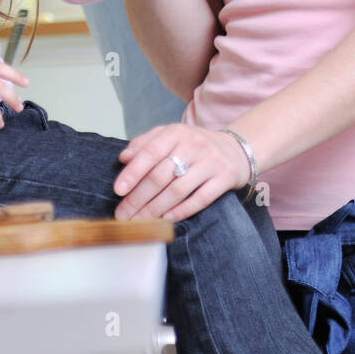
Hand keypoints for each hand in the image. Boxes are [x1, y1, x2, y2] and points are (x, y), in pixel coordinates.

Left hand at [112, 123, 247, 220]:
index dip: (133, 172)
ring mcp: (210, 162)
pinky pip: (200, 199)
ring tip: (140, 221)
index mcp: (176, 133)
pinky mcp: (225, 178)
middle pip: (161, 175)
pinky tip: (166, 219)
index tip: (118, 190)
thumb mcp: (171, 136)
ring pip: (178, 190)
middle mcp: (194, 145)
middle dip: (139, 198)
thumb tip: (123, 158)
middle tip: (124, 214)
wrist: (235, 149)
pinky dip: (181, 211)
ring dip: (155, 209)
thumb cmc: (194, 146)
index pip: (150, 152)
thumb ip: (146, 144)